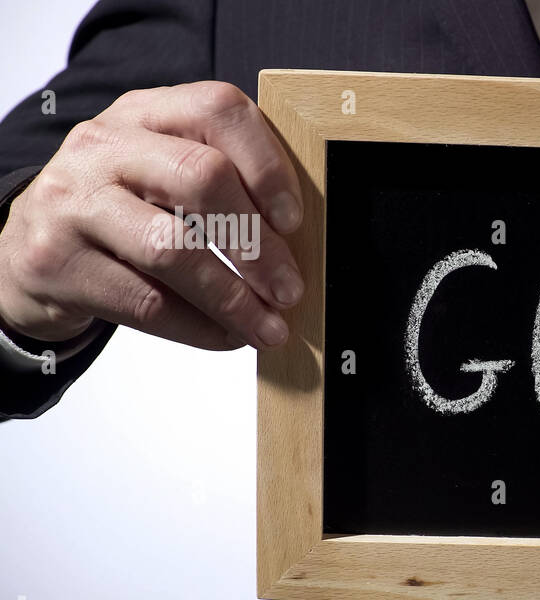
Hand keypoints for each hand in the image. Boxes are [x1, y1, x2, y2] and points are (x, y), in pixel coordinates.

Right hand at [0, 81, 302, 349]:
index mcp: (145, 112)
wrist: (27, 250)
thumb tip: (298, 245)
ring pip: (173, 249)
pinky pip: (146, 302)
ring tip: (267, 325)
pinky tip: (226, 335)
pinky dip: (200, 326)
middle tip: (289, 288)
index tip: (294, 221)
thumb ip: (224, 184)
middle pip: (200, 178)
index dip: (267, 166)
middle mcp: (104, 146)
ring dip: (234, 298)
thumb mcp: (163, 176)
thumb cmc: (121, 211)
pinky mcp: (56, 261)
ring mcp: (73, 202)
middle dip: (258, 244)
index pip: (217, 110)